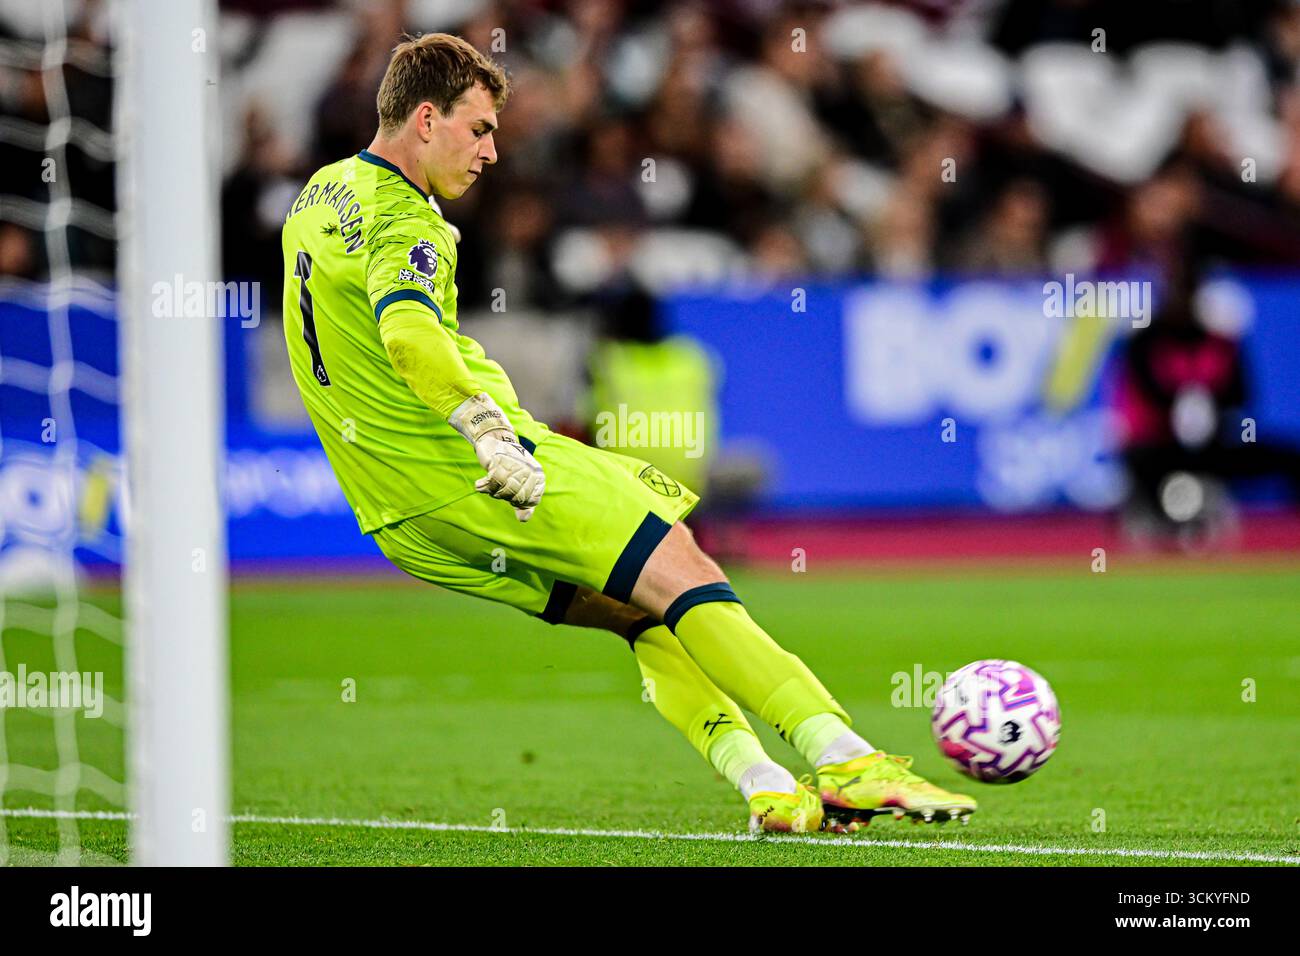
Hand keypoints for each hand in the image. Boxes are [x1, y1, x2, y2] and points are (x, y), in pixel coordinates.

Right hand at [448, 393, 544, 519]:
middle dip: (505, 496)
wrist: (495, 441)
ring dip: (494, 491)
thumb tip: (524, 519)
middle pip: (516, 498)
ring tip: (492, 481)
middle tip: (500, 486)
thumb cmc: (509, 466)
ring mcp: (516, 468)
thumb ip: (523, 502)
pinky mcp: (499, 463)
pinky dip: (484, 486)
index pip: (531, 502)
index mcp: (538, 478)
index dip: (518, 502)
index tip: (511, 493)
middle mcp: (530, 472)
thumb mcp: (518, 484)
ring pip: (504, 493)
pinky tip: (480, 484)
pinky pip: (492, 484)